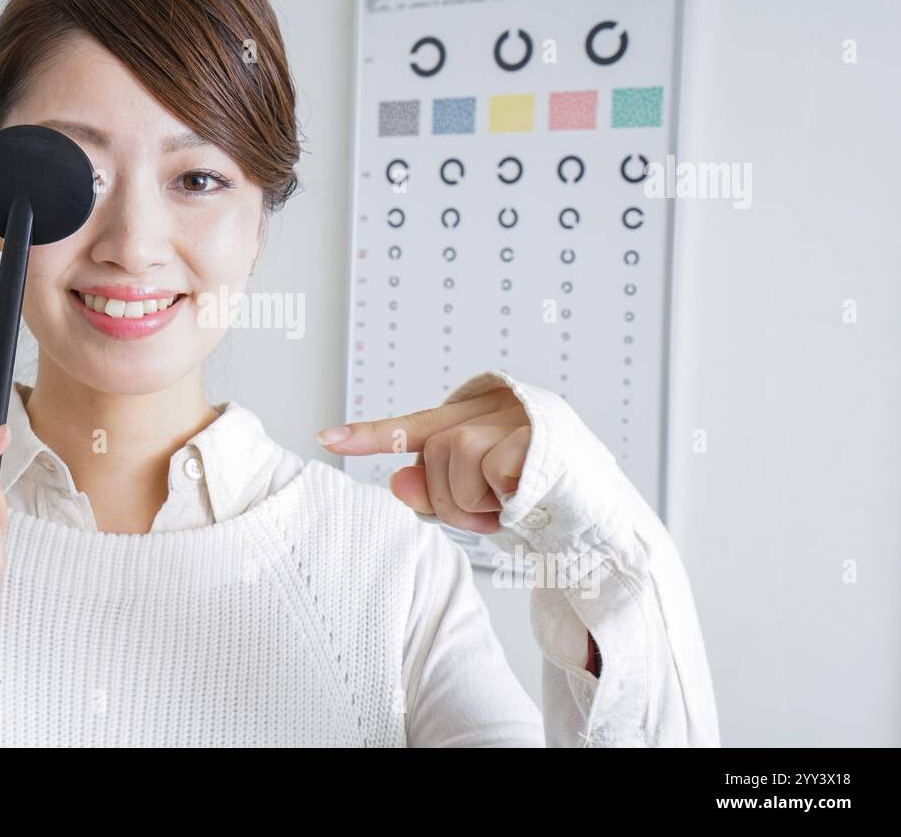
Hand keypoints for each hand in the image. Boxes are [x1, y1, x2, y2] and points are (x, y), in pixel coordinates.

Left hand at [316, 386, 529, 533]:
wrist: (611, 532)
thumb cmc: (544, 511)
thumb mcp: (479, 503)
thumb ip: (434, 492)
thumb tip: (397, 482)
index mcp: (482, 417)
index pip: (417, 426)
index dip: (370, 435)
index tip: (326, 437)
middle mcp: (500, 404)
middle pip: (432, 452)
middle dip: (452, 499)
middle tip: (492, 514)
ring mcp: (521, 413)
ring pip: (453, 458)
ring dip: (476, 501)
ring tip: (512, 507)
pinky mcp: (539, 432)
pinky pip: (488, 468)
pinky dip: (502, 496)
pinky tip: (527, 498)